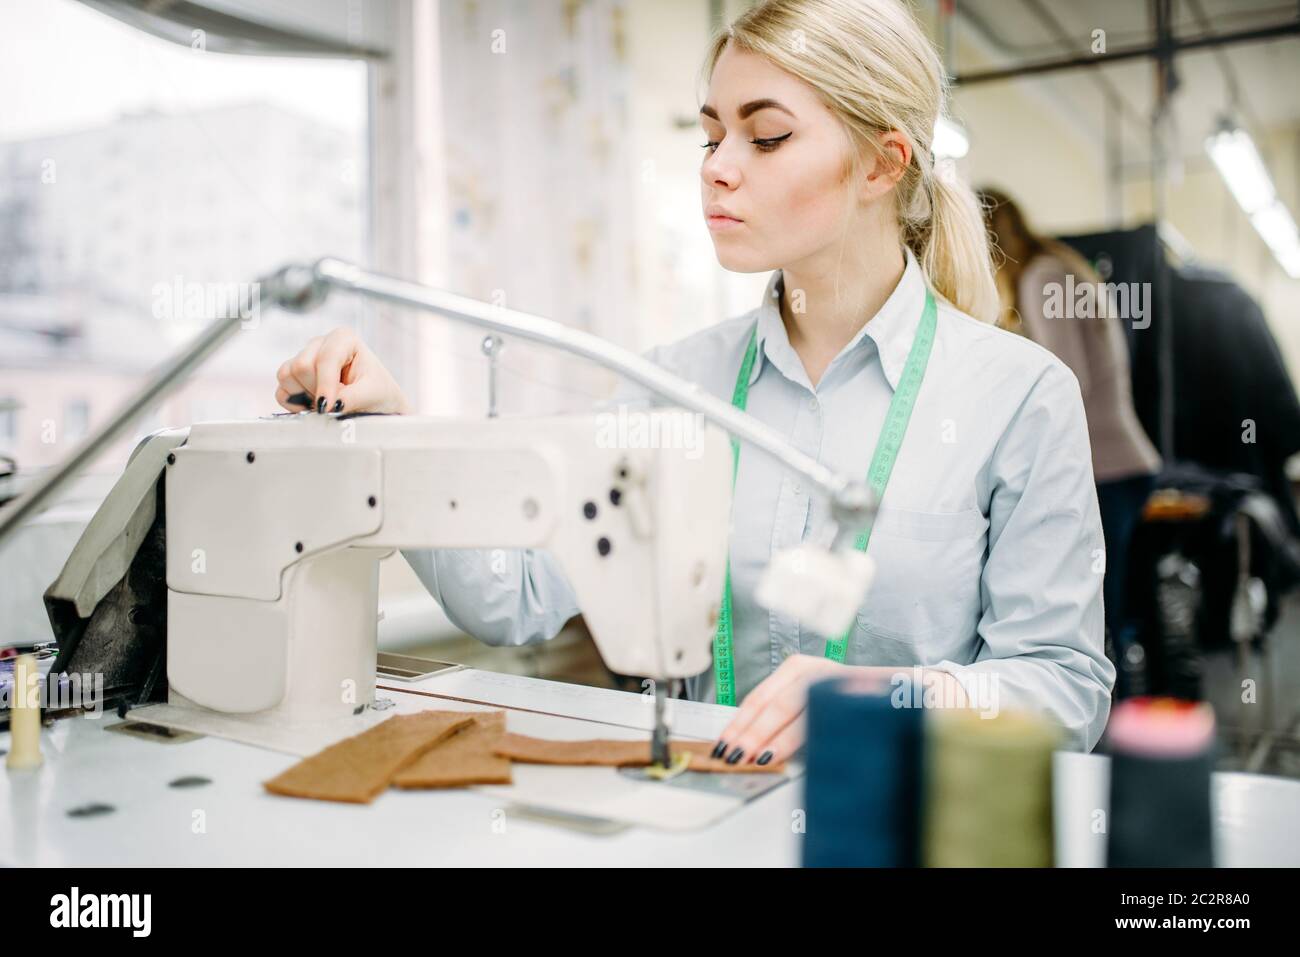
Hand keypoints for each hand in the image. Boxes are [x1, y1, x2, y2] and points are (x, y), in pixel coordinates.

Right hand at [274, 327, 410, 414]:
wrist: (376, 402)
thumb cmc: (378, 392)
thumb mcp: (372, 394)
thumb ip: (351, 398)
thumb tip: (329, 405)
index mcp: (343, 338)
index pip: (324, 359)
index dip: (325, 384)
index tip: (328, 407)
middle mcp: (319, 343)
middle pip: (301, 366)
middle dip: (317, 390)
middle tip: (337, 402)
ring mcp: (304, 358)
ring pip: (286, 376)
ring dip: (305, 395)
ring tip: (328, 402)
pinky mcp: (294, 377)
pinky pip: (281, 391)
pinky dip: (294, 403)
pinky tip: (314, 406)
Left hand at [712, 654, 846, 765]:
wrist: (885, 691)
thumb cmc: (836, 698)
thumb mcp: (804, 695)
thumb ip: (779, 715)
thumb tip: (747, 745)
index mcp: (797, 668)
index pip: (760, 697)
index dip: (740, 722)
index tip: (724, 743)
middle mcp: (815, 671)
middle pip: (777, 705)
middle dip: (753, 733)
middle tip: (736, 755)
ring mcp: (837, 684)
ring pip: (801, 714)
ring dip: (776, 741)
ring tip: (759, 758)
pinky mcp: (856, 701)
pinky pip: (826, 722)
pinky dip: (806, 741)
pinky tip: (793, 753)